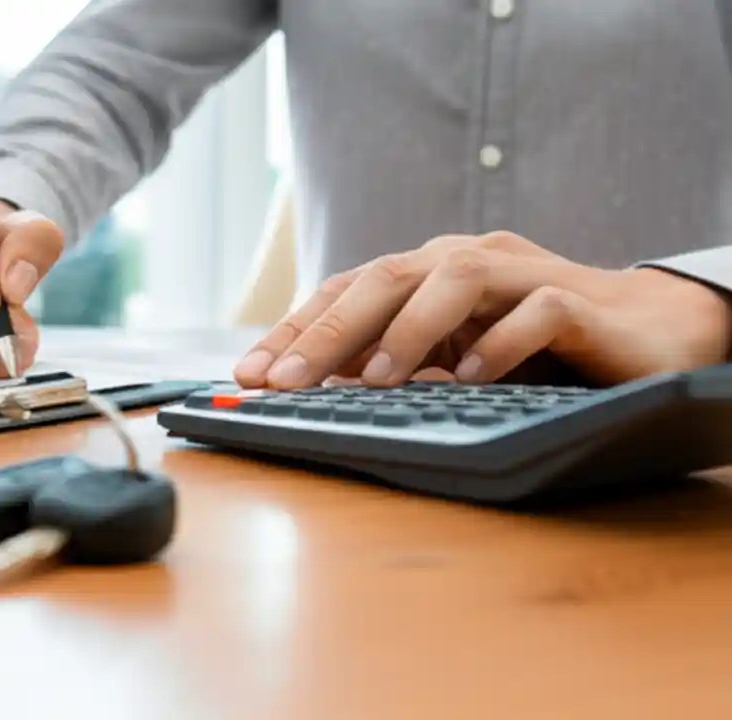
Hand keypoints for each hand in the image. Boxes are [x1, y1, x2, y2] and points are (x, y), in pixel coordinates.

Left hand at [234, 231, 731, 388]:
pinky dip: (501, 343)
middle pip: (383, 280)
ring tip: (372, 379)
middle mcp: (464, 261)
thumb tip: (310, 389)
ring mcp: (521, 275)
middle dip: (326, 332)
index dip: (294, 331)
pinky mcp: (577, 301)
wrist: (642, 330)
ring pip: (454, 280)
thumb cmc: (530, 346)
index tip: (248, 376)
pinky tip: (472, 377)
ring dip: (408, 331)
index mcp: (425, 273)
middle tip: (283, 382)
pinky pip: (536, 312)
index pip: (346, 292)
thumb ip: (388, 362)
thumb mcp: (446, 355)